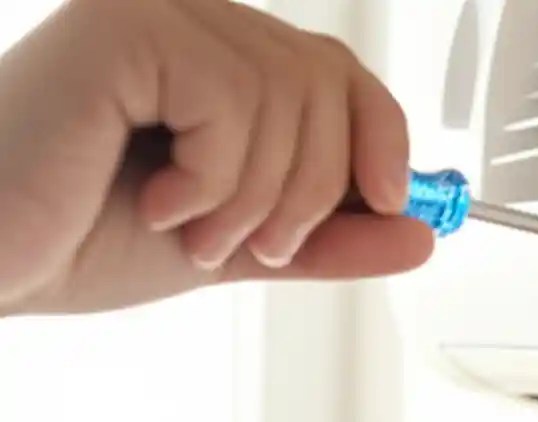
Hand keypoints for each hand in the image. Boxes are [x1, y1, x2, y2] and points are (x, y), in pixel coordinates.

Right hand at [0, 0, 431, 315]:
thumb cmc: (79, 239)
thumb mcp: (238, 243)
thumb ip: (327, 236)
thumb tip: (421, 233)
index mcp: (216, 57)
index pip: (339, 72)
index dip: (382, 137)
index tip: (394, 201)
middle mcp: (190, 19)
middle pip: (326, 87)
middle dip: (308, 193)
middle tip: (251, 244)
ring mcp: (154, 13)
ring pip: (290, 100)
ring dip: (255, 200)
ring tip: (192, 229)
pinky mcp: (124, 28)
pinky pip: (235, 100)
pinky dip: (213, 178)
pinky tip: (156, 199)